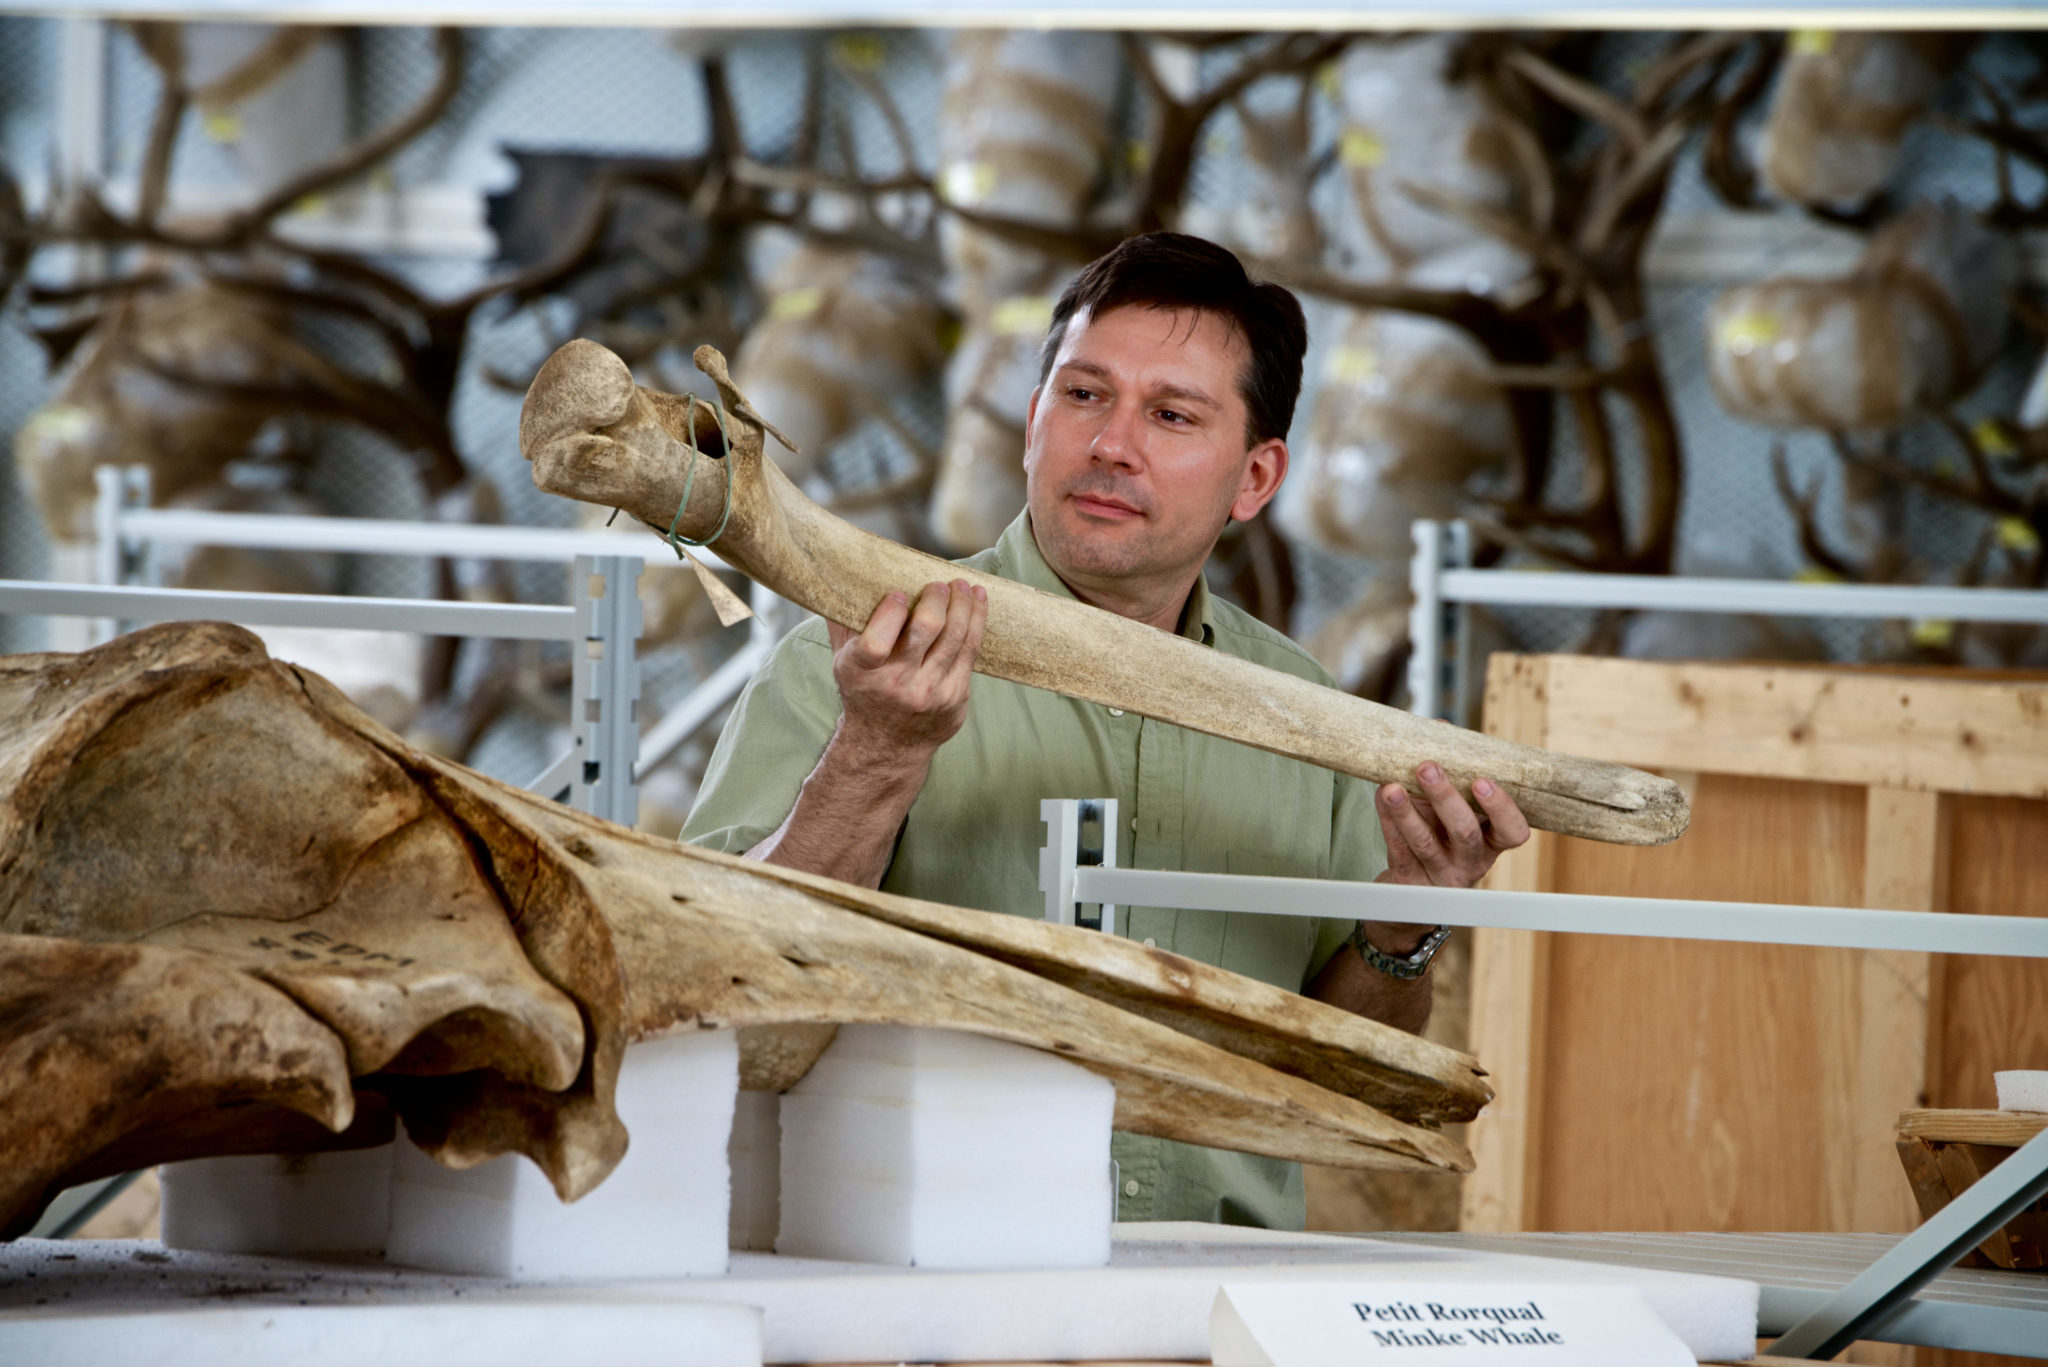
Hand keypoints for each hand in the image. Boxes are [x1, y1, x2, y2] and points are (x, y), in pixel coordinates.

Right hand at [827, 579, 988, 766]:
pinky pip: (971, 652)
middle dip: (937, 599)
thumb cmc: (863, 690)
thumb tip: (841, 573)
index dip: (891, 613)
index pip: (877, 642)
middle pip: (927, 630)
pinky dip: (977, 622)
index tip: (899, 594)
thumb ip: (843, 621)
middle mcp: (897, 685)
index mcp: (863, 672)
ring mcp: (930, 693)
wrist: (886, 745)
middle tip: (938, 585)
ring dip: (963, 604)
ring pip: (956, 637)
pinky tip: (977, 602)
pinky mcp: (955, 698)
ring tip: (962, 585)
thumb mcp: (843, 660)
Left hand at [1374, 762, 1530, 890]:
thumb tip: (1439, 728)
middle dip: (1445, 798)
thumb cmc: (1441, 833)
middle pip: (1465, 833)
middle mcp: (1471, 860)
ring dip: (1407, 812)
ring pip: (1425, 843)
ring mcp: (1440, 872)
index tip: (1481, 781)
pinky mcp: (1410, 878)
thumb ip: (1455, 773)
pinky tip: (1382, 797)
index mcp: (1491, 841)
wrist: (1414, 881)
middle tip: (1427, 767)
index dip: (1501, 807)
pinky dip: (1388, 821)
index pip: (1513, 831)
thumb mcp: (1456, 808)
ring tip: (1391, 787)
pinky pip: (1398, 849)